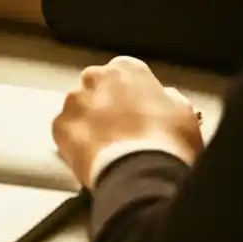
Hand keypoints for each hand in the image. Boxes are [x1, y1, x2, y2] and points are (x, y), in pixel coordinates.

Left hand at [52, 56, 204, 188]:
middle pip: (97, 88)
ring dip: (88, 123)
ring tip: (105, 149)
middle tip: (120, 131)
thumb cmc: (168, 142)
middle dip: (105, 105)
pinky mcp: (59, 126)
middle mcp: (95, 78)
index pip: (125, 73)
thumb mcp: (183, 114)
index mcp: (127, 68)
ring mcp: (74, 102)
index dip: (133, 95)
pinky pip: (65, 132)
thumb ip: (168, 100)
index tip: (138, 111)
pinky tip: (91, 157)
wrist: (140, 172)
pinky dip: (74, 142)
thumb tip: (163, 100)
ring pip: (78, 109)